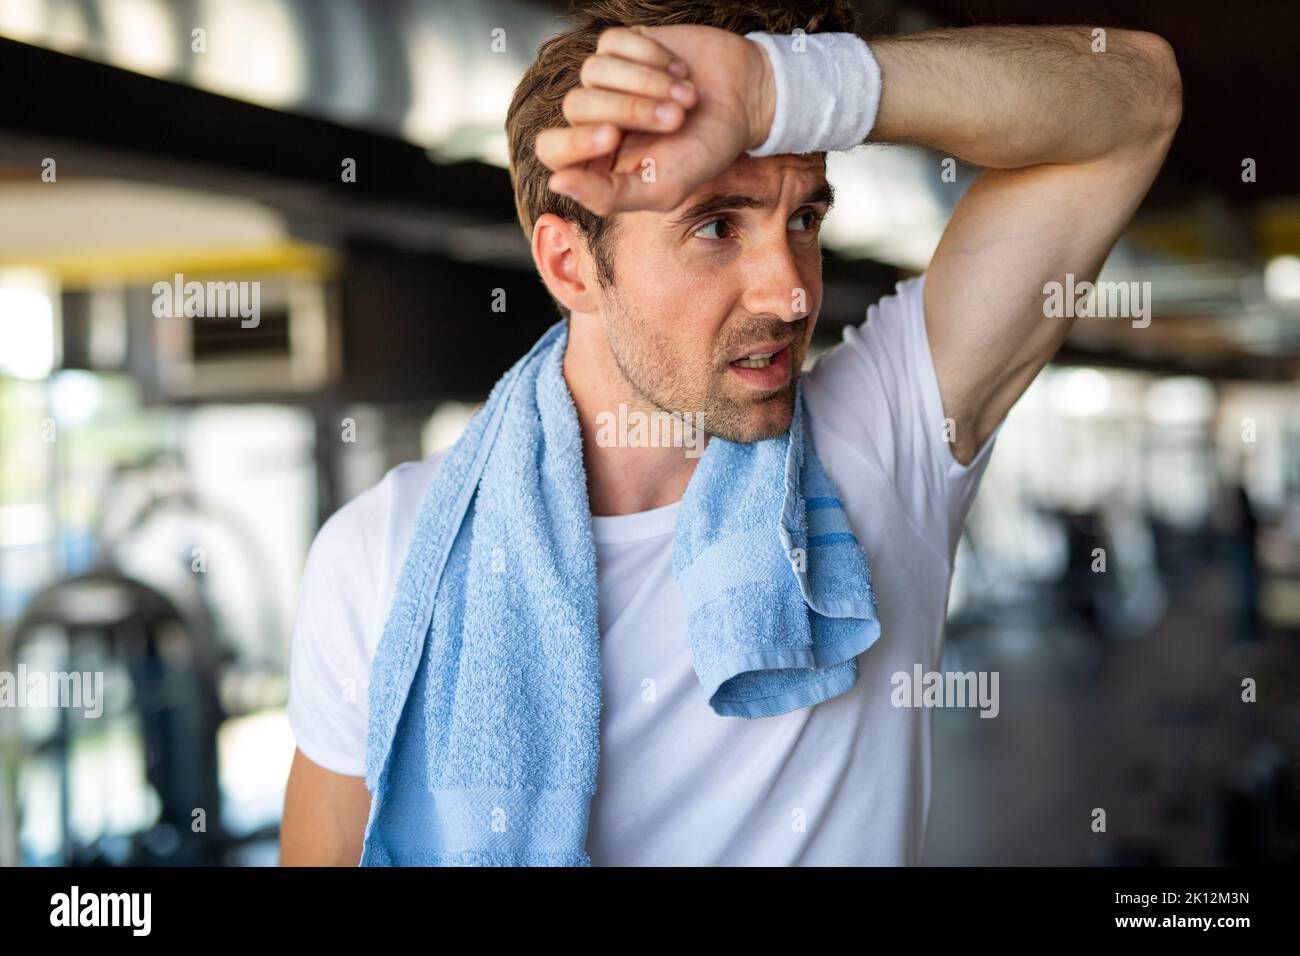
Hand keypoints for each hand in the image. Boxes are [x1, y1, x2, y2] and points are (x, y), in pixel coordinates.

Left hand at [535, 24, 774, 215]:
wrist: (744, 101)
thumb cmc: (705, 150)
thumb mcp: (664, 188)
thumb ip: (610, 196)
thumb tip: (557, 183)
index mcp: (596, 161)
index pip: (552, 150)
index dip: (575, 141)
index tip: (613, 135)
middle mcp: (594, 119)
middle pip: (577, 106)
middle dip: (630, 110)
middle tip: (676, 119)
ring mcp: (605, 80)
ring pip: (593, 71)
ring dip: (646, 83)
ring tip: (686, 97)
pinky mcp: (623, 46)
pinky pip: (614, 43)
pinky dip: (651, 56)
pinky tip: (678, 70)